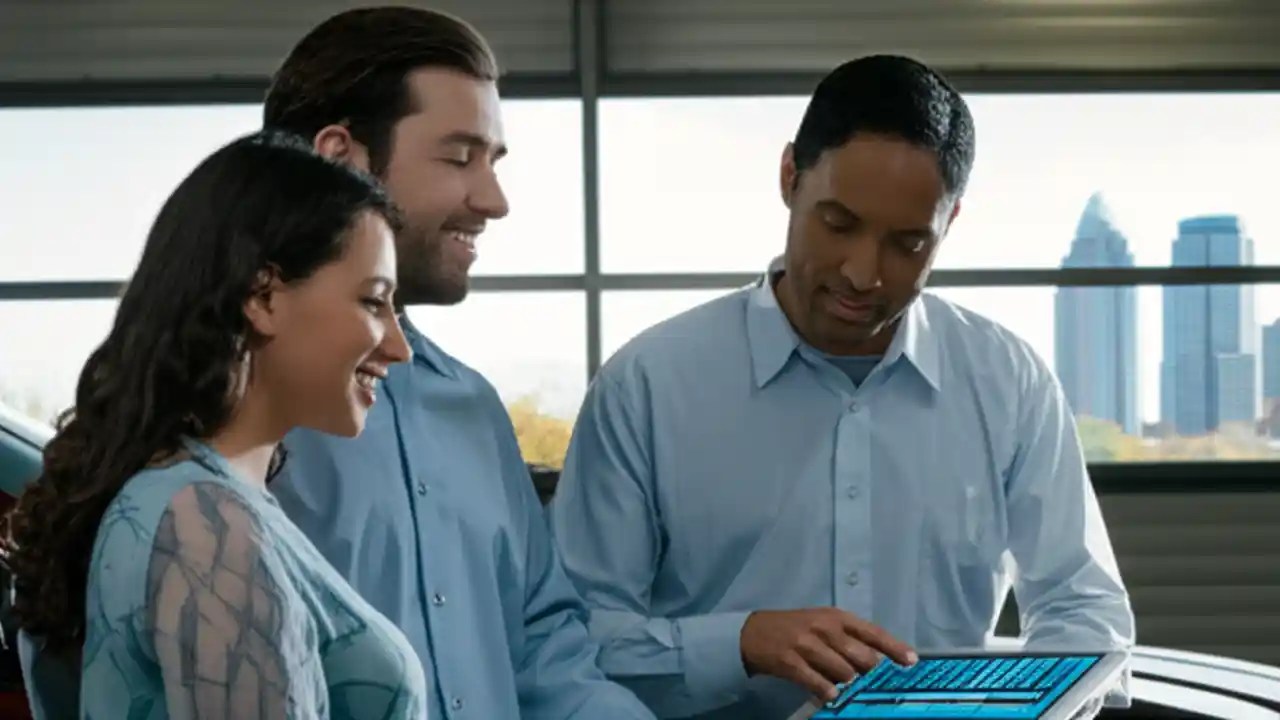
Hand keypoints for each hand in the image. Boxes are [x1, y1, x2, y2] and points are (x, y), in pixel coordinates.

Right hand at [739, 608, 917, 702]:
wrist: (754, 633)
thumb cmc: (795, 628)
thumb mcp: (823, 623)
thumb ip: (848, 638)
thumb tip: (877, 660)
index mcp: (836, 617)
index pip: (872, 632)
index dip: (894, 647)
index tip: (912, 661)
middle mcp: (824, 628)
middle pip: (862, 657)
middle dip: (867, 671)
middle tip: (859, 675)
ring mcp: (807, 645)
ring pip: (844, 673)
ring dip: (846, 683)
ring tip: (839, 683)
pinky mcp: (791, 662)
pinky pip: (818, 683)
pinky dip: (827, 692)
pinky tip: (829, 694)